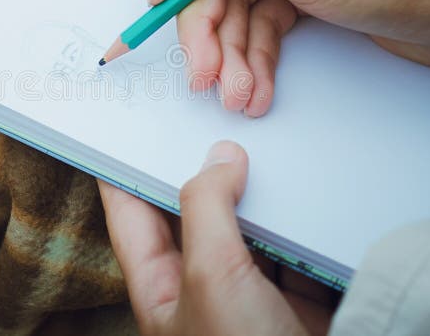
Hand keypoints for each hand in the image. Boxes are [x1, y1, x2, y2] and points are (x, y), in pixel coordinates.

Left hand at [98, 141, 336, 335]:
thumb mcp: (212, 276)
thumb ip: (207, 210)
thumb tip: (219, 158)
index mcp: (161, 289)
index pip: (130, 217)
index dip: (122, 174)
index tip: (123, 133)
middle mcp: (204, 289)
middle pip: (195, 216)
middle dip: (202, 174)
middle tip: (206, 125)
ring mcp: (252, 297)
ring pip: (249, 229)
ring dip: (259, 197)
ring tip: (262, 149)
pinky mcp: (298, 304)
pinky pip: (295, 250)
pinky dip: (302, 223)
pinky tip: (307, 194)